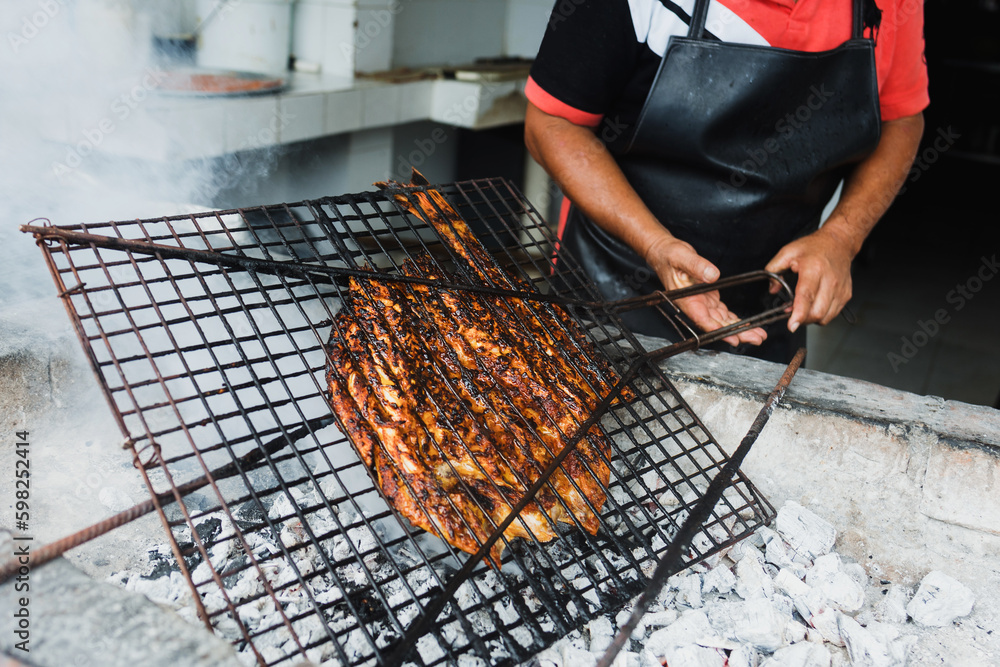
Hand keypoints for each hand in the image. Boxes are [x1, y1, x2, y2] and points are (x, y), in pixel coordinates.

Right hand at [645, 235, 766, 346]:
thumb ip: (697, 266)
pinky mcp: (708, 299)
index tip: (732, 336)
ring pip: (722, 321)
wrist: (665, 253)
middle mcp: (694, 306)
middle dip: (736, 333)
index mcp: (686, 300)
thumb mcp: (682, 257)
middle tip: (756, 338)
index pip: (702, 319)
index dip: (717, 329)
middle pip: (716, 325)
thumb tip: (713, 275)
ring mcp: (702, 304)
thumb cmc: (669, 256)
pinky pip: (722, 313)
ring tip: (758, 335)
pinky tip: (748, 324)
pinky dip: (734, 319)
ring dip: (739, 329)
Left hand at [765, 225, 854, 331]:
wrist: (838, 243)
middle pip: (817, 312)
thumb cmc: (814, 247)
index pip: (806, 296)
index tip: (792, 326)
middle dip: (801, 319)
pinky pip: (832, 314)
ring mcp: (840, 289)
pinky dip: (821, 315)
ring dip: (811, 319)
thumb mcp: (788, 252)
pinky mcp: (846, 295)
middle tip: (791, 313)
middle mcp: (830, 281)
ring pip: (825, 317)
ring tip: (802, 308)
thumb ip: (773, 270)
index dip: (799, 314)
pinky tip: (814, 305)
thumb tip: (772, 289)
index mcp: (814, 269)